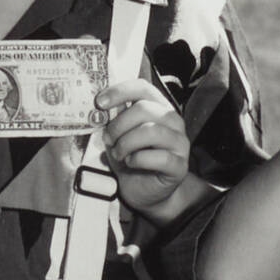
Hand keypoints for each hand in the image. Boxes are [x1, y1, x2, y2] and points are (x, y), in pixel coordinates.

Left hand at [98, 77, 189, 214]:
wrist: (143, 190)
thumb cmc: (131, 158)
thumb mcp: (118, 135)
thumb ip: (114, 118)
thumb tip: (99, 106)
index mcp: (159, 108)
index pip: (143, 88)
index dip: (120, 92)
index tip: (99, 103)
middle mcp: (173, 122)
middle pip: (145, 109)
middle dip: (119, 125)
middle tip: (108, 138)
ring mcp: (180, 143)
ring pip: (152, 131)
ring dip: (127, 143)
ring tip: (119, 153)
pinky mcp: (180, 165)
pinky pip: (159, 157)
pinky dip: (138, 160)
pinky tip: (131, 163)